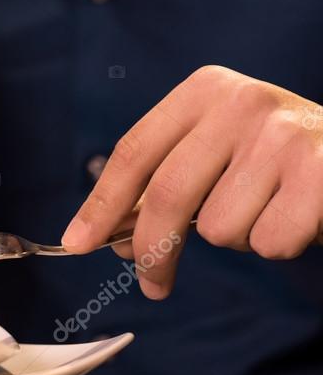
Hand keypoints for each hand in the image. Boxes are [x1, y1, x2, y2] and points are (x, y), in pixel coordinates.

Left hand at [62, 65, 322, 298]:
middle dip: (153, 250)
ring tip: (267, 211)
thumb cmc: (278, 161)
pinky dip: (279, 244)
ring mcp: (283, 135)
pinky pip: (269, 241)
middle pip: (168, 194)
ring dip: (239, 237)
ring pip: (221, 227)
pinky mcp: (322, 171)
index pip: (134, 152)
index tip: (77, 243)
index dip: (101, 204)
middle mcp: (241, 102)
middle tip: (153, 284)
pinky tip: (298, 217)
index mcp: (204, 90)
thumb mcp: (218, 153)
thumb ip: (165, 186)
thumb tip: (111, 237)